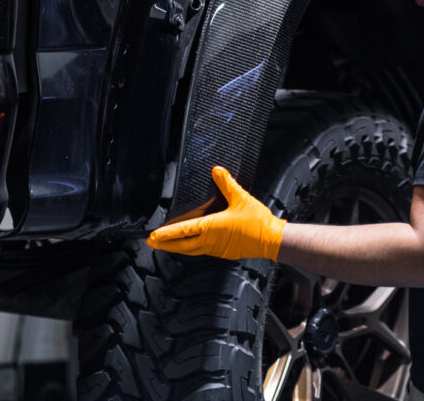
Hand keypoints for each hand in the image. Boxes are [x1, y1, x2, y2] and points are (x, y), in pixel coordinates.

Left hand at [146, 166, 285, 260]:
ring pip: (191, 250)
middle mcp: (211, 241)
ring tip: (167, 245)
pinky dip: (191, 249)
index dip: (167, 233)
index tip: (154, 235)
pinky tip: (191, 246)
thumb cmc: (257, 222)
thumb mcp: (241, 198)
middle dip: (165, 244)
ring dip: (177, 248)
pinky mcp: (223, 252)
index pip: (183, 231)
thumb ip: (227, 184)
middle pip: (182, 245)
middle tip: (152, 243)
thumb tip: (217, 171)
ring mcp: (216, 249)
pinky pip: (201, 251)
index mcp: (212, 228)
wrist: (271, 239)